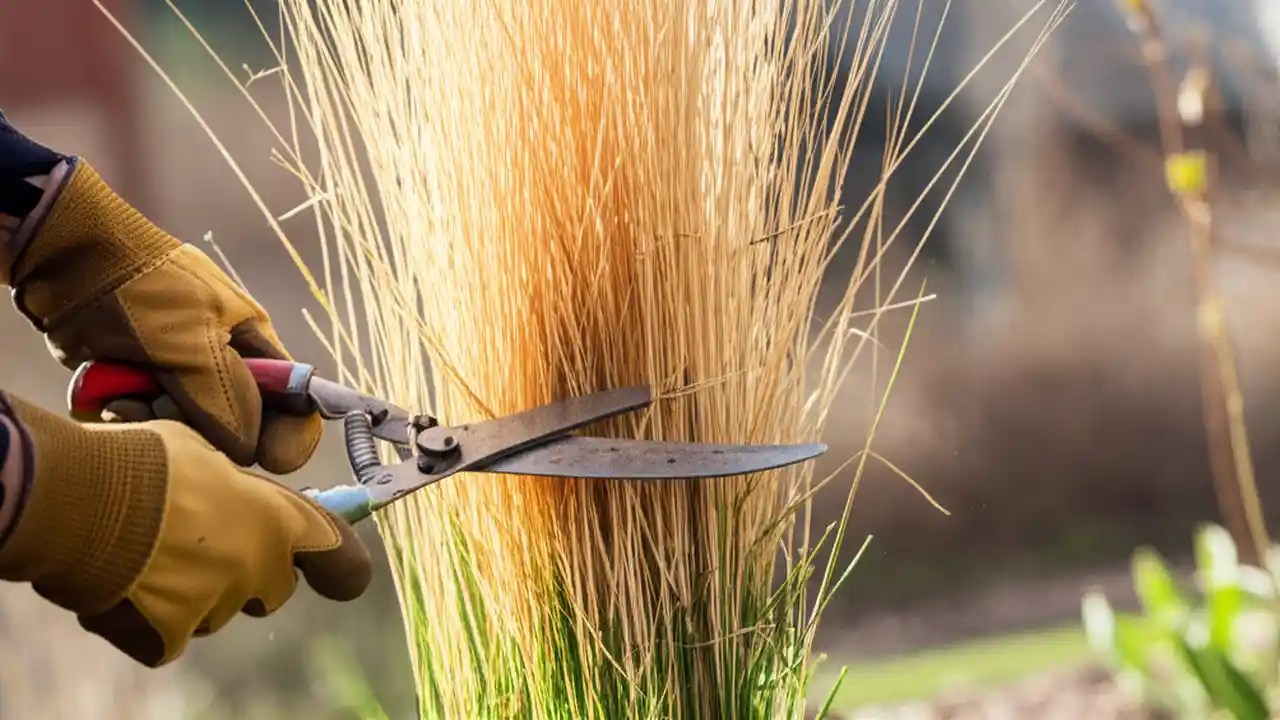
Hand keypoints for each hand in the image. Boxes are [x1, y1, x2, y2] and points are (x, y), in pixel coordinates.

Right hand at [0, 392, 370, 666]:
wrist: (78, 498)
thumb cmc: (143, 461)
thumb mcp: (206, 454)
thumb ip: (235, 487)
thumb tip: (232, 494)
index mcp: (278, 522)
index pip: (339, 558)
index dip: (341, 563)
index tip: (343, 568)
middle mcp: (257, 570)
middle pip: (273, 589)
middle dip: (251, 572)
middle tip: (208, 545)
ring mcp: (214, 607)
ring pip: (216, 610)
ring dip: (194, 590)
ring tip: (149, 551)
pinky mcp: (166, 637)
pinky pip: (168, 636)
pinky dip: (150, 618)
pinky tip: (125, 582)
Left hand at [7, 155, 319, 471]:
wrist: (70, 260)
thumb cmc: (145, 289)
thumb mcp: (194, 341)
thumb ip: (227, 399)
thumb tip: (247, 450)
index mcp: (255, 349)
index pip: (296, 406)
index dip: (291, 436)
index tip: (270, 459)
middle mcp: (223, 370)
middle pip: (236, 433)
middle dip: (203, 430)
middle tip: (166, 406)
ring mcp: (178, 380)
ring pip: (185, 434)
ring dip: (156, 422)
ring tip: (126, 397)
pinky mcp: (137, 388)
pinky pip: (144, 426)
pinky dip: (126, 416)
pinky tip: (108, 396)